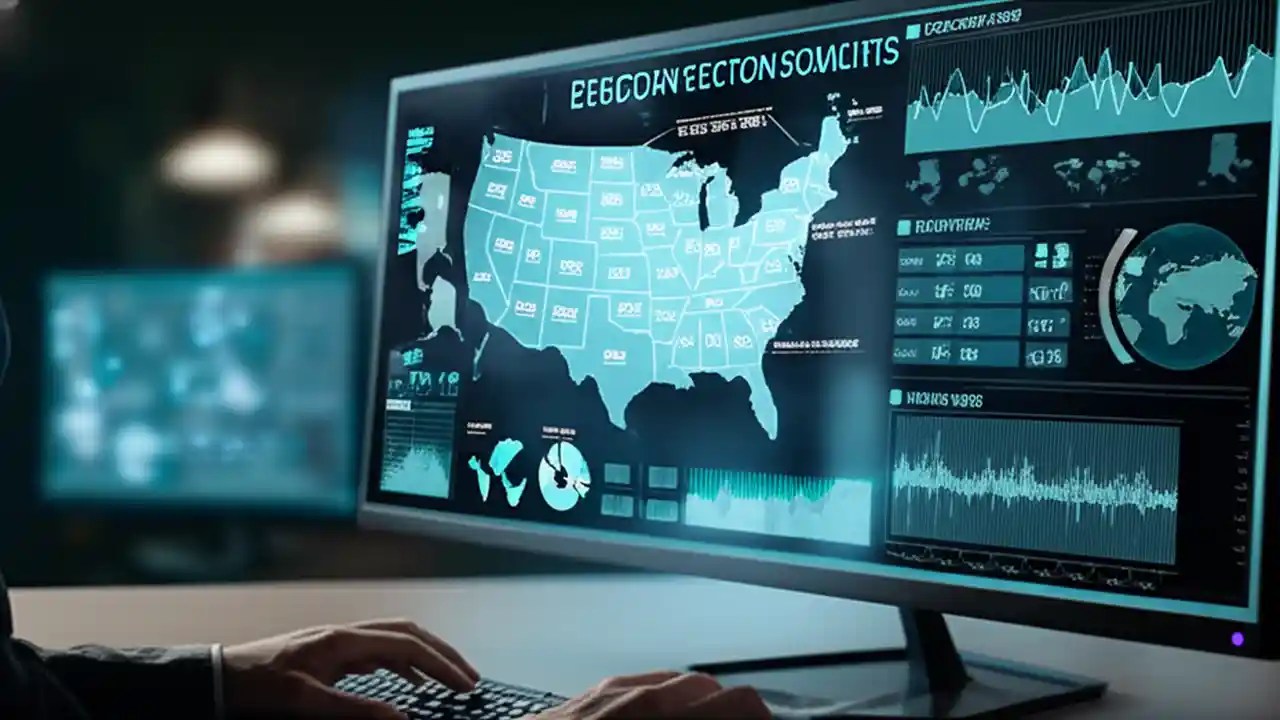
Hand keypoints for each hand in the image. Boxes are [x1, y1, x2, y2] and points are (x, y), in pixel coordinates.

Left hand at [222, 618, 478, 718]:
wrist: (218, 678)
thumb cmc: (255, 688)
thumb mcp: (304, 703)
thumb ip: (354, 709)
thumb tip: (401, 716)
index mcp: (343, 641)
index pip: (407, 644)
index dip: (441, 664)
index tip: (465, 684)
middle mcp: (344, 635)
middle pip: (408, 634)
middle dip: (442, 654)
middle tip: (468, 678)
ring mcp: (337, 642)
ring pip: (394, 641)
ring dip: (424, 659)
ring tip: (446, 682)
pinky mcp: (328, 654)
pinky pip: (377, 653)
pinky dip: (401, 665)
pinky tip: (408, 683)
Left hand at [532, 671, 769, 718]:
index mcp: (662, 718)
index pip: (738, 703)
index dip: (759, 715)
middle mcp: (643, 700)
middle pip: (711, 689)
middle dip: (729, 711)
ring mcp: (617, 691)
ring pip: (679, 682)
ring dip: (698, 704)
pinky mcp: (595, 690)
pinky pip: (646, 682)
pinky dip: (665, 697)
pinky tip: (661, 717)